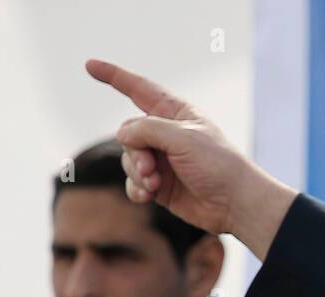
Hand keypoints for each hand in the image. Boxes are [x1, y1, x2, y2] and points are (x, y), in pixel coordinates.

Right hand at [85, 59, 296, 256]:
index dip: (114, 76)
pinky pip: (133, 183)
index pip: (139, 89)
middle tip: (151, 169)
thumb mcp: (182, 138)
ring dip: (137, 173)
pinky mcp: (159, 186)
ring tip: (154, 185)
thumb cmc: (217, 165)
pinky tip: (148, 196)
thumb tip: (123, 135)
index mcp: (175, 112)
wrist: (235, 204)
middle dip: (135, 152)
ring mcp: (161, 160)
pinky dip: (136, 189)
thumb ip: (147, 129)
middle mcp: (166, 134)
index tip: (90, 65)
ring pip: (128, 160)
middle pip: (128, 133)